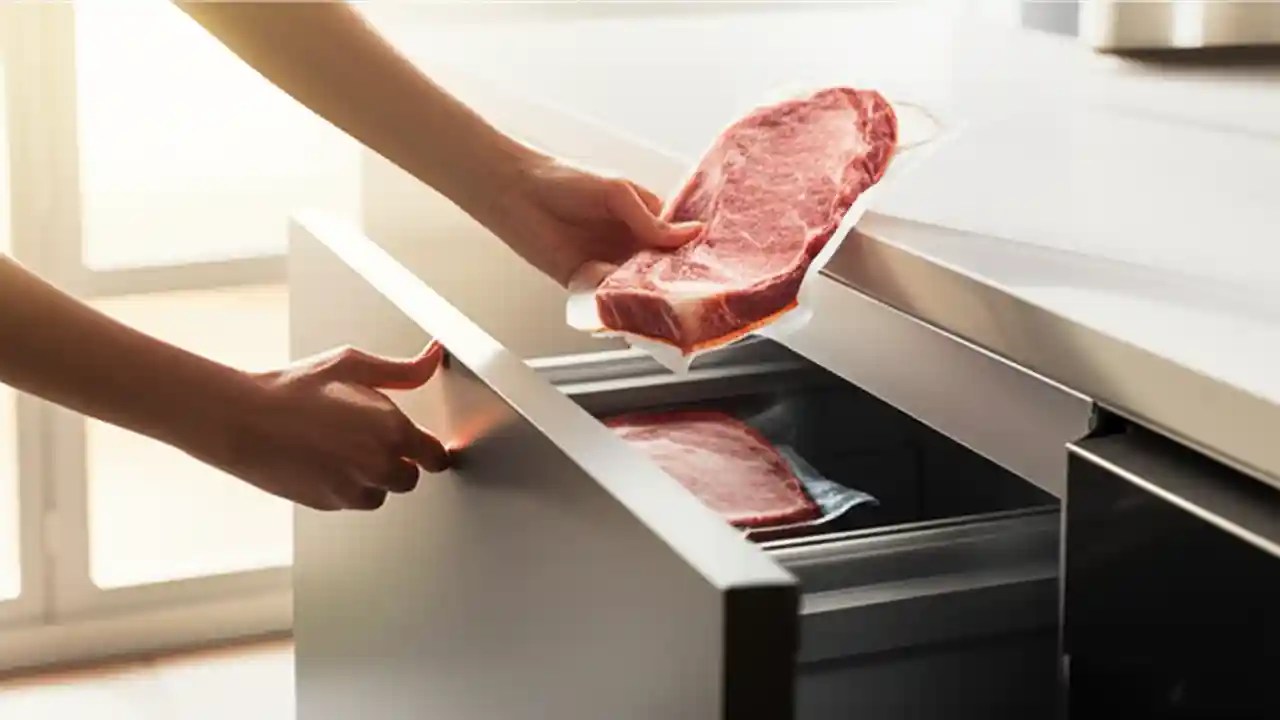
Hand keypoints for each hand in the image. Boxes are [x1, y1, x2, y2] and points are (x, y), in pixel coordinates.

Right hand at [213, 343, 448, 510]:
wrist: (244, 420)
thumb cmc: (293, 390)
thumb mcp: (352, 365)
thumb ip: (402, 369)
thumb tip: (432, 357)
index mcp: (392, 430)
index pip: (436, 456)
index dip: (430, 449)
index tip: (424, 445)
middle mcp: (378, 465)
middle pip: (411, 478)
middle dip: (399, 462)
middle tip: (372, 439)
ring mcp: (353, 489)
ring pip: (381, 493)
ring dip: (373, 477)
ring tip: (344, 448)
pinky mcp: (329, 503)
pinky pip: (353, 500)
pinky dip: (348, 486)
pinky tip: (327, 461)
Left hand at [484, 155, 702, 286]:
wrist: (516, 194)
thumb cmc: (565, 181)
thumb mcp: (617, 192)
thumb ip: (649, 219)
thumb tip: (689, 234)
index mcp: (644, 217)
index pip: (676, 241)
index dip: (689, 254)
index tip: (706, 270)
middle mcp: (630, 243)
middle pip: (659, 269)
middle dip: (671, 281)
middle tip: (689, 296)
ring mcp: (609, 263)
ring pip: (636, 287)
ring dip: (646, 295)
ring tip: (662, 304)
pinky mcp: (585, 282)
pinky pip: (607, 298)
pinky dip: (617, 304)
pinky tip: (627, 307)